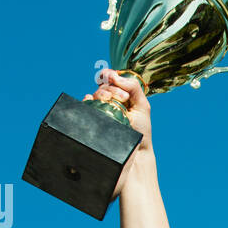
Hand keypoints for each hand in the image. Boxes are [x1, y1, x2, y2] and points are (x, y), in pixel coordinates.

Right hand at [83, 68, 152, 195]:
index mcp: (122, 96)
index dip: (110, 75)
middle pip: (103, 85)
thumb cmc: (140, 131)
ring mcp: (101, 110)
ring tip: (112, 104)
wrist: (134, 151)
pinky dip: (87, 100)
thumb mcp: (142, 106)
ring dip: (102, 94)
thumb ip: (133, 87)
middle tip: (123, 99)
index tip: (113, 78)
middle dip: (112, 88)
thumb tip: (115, 76)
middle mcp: (110, 101)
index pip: (112, 79)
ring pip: (95, 93)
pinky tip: (91, 101)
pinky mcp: (94, 118)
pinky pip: (85, 104)